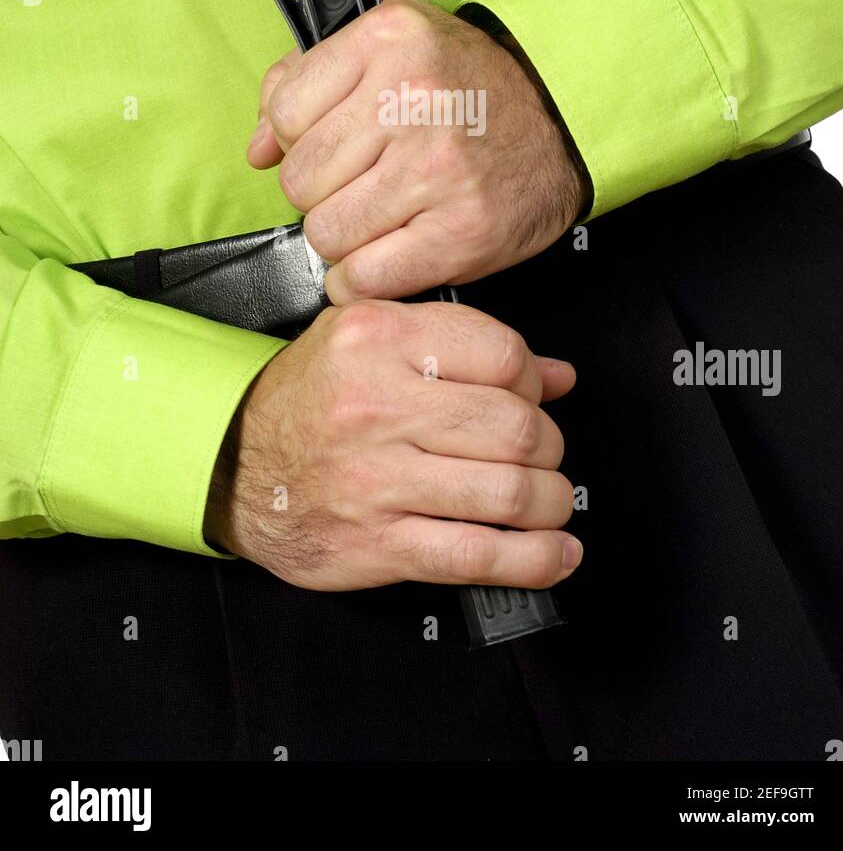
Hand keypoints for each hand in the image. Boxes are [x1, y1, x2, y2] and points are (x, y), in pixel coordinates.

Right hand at [204, 299, 581, 591]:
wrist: (230, 462)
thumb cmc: (308, 398)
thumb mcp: (371, 339)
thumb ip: (463, 344)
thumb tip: (554, 374)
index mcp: (379, 340)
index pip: (502, 354)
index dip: (533, 381)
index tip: (531, 398)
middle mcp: (377, 407)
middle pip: (515, 428)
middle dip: (548, 447)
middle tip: (541, 454)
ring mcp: (376, 480)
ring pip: (506, 493)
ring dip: (550, 503)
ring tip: (549, 501)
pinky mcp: (375, 543)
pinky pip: (473, 555)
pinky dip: (530, 561)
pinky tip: (552, 555)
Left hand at [248, 0, 586, 301]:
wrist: (565, 118)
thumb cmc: (472, 84)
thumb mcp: (392, 45)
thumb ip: (309, 80)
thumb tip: (257, 148)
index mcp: (390, 40)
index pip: (284, 112)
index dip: (296, 139)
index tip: (327, 145)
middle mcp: (413, 100)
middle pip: (301, 180)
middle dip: (320, 191)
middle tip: (358, 183)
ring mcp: (438, 170)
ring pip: (327, 233)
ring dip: (341, 237)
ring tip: (376, 217)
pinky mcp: (460, 232)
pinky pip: (366, 276)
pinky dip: (359, 279)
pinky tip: (380, 256)